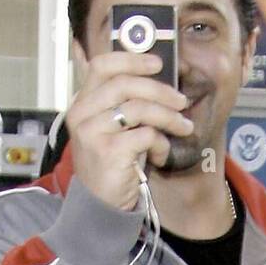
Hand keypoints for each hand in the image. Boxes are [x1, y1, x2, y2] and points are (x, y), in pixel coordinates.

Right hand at [67, 52, 193, 211]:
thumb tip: (159, 79)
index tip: (158, 63)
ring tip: (184, 127)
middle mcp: (81, 114)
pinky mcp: (108, 152)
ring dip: (169, 117)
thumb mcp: (114, 128)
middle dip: (161, 90)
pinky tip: (161, 155)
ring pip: (139, 108)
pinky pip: (146, 135)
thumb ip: (126, 104)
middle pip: (125, 84)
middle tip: (181, 101)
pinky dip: (161, 144)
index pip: (102, 66)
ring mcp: (92, 133)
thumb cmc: (113, 163)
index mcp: (82, 103)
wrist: (100, 205)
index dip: (132, 59)